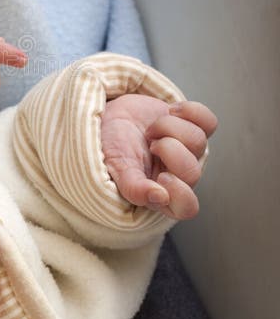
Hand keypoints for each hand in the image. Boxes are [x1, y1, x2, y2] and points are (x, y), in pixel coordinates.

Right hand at [100, 94, 217, 219]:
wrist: (109, 117)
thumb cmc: (111, 147)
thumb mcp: (116, 169)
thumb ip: (134, 188)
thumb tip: (160, 197)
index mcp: (160, 194)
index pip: (186, 207)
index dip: (179, 192)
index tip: (161, 176)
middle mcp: (178, 176)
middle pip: (193, 171)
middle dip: (168, 150)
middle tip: (150, 144)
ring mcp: (188, 151)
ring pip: (199, 141)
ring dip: (169, 127)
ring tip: (151, 129)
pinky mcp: (193, 127)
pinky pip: (209, 122)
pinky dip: (190, 112)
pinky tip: (170, 112)